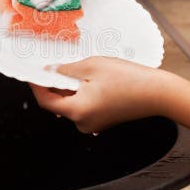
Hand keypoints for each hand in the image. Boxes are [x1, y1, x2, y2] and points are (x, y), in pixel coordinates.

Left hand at [30, 56, 172, 133]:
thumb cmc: (128, 79)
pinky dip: (82, 93)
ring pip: (72, 104)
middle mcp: (83, 123)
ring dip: (70, 87)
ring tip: (79, 69)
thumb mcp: (91, 66)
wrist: (157, 93)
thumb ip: (66, 70)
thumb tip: (50, 71)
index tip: (32, 73)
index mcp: (77, 111)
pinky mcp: (103, 121)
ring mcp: (93, 125)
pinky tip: (91, 79)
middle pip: (58, 103)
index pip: (46, 101)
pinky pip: (84, 106)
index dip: (37, 85)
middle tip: (54, 65)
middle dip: (54, 84)